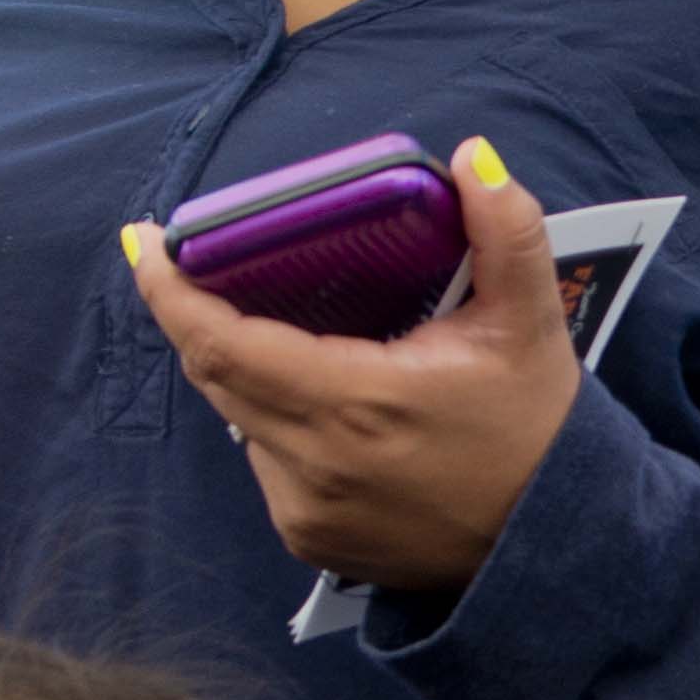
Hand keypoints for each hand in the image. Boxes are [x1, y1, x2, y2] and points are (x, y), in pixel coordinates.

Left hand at [126, 142, 578, 603]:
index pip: (224, 343)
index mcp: (356, 401)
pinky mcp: (309, 537)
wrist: (553, 543)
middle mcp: (315, 462)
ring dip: (251, 372)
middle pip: (217, 375)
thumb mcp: (531, 321)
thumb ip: (505, 230)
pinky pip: (267, 462)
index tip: (146, 242)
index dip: (171, 293)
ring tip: (302, 339)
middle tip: (207, 265)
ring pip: (240, 419)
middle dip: (202, 316)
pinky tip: (329, 406)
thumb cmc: (536, 427)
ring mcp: (305, 509)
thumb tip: (472, 155)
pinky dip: (280, 424)